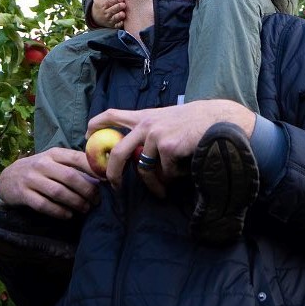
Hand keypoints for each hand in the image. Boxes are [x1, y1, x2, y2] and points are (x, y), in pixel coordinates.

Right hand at [0, 147, 102, 218]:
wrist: (8, 178)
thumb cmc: (39, 170)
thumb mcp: (53, 161)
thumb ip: (73, 165)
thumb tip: (103, 176)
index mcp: (54, 154)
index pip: (78, 158)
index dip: (95, 169)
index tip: (107, 181)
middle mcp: (42, 164)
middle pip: (71, 177)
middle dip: (87, 191)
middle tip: (97, 201)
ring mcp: (31, 179)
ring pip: (59, 192)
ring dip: (75, 203)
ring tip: (85, 209)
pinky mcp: (23, 194)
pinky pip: (44, 205)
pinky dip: (59, 212)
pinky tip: (68, 215)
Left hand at [87, 100, 256, 199]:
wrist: (218, 120)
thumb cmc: (195, 123)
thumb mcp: (167, 120)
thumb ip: (150, 130)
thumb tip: (136, 154)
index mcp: (145, 116)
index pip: (113, 114)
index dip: (97, 124)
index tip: (86, 135)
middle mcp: (147, 124)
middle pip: (118, 151)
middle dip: (113, 173)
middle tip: (115, 187)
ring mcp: (156, 135)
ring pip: (144, 169)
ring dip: (154, 183)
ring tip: (163, 190)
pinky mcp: (167, 147)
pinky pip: (165, 172)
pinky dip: (174, 176)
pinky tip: (185, 169)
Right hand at [90, 0, 127, 28]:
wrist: (95, 18)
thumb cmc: (99, 5)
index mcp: (103, 5)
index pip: (109, 2)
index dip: (115, 0)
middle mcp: (106, 13)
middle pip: (113, 10)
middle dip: (118, 7)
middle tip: (124, 4)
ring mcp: (110, 20)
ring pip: (115, 18)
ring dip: (119, 16)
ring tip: (123, 13)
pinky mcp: (113, 25)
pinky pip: (117, 25)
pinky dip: (120, 24)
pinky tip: (123, 21)